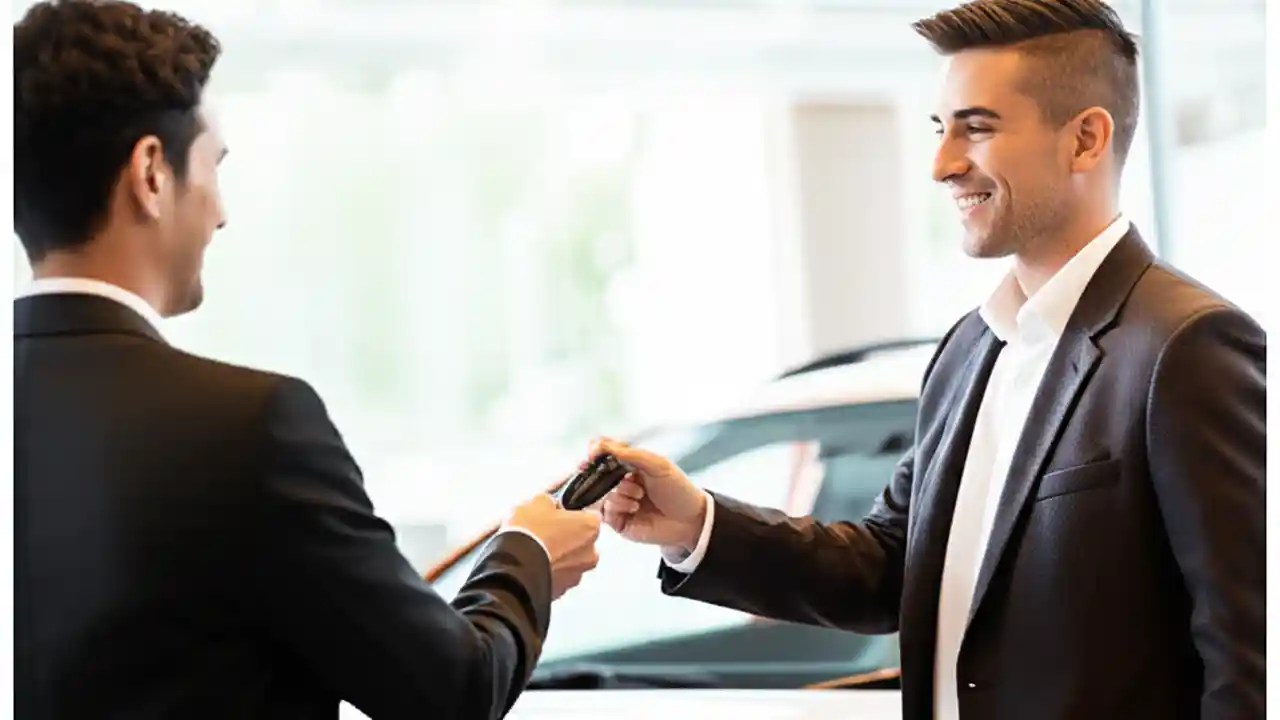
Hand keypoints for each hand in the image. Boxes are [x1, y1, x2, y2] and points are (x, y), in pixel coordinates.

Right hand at [503, 494, 601, 599]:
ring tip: (534, 551)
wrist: (514, 568)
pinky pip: (557, 579)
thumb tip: (547, 505)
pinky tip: (531, 566)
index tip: (559, 515)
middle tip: (544, 534)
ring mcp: (576, 575)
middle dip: (566, 539)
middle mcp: (590, 554)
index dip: (571, 515)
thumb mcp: (536, 502)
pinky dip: (547, 573)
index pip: (589, 517)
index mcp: (590, 528)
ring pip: (570, 563)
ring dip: (557, 558)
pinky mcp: (560, 592)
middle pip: (582, 543)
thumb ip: (549, 502)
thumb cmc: (530, 534)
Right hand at [589, 437, 707, 552]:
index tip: (593, 453)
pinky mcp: (620, 523)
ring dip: (619, 492)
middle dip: (594, 473)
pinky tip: (635, 507)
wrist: (691, 519)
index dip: (595, 452)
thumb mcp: (657, 465)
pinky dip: (618, 507)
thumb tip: (601, 444)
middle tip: (591, 469)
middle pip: (595, 475)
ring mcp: (619, 503)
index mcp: (630, 466)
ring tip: (639, 495)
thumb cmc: (678, 489)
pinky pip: (606, 513)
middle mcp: (621, 484)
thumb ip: (630, 453)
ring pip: (601, 495)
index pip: (604, 454)